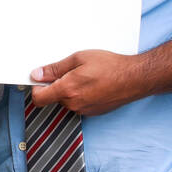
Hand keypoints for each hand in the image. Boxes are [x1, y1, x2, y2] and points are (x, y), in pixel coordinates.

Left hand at [27, 51, 144, 116]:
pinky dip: (80, 95)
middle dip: (56, 85)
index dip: (36, 88)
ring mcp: (83, 110)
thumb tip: (37, 74)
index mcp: (67, 90)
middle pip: (53, 97)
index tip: (39, 79)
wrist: (135, 78)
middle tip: (70, 71)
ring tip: (85, 76)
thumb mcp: (79, 58)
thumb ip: (55, 69)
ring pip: (66, 101)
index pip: (38, 98)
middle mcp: (74, 104)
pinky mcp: (92, 112)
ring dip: (70, 90)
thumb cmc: (110, 66)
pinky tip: (92, 85)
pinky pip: (78, 104)